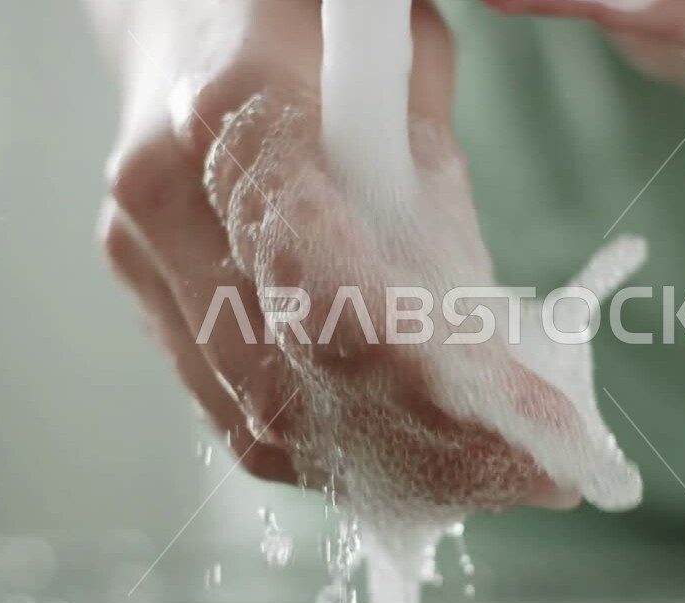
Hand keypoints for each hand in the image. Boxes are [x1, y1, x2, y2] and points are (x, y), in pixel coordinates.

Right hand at [88, 0, 595, 510]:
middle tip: (534, 472)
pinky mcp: (150, 297)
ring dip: (387, 464)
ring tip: (486, 473)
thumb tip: (470, 329)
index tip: (541, 424)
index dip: (446, 379)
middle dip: (431, 448)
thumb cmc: (308, 14)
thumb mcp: (405, 60)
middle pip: (297, 381)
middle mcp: (166, 197)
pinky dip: (332, 446)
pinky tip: (409, 449)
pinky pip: (238, 411)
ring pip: (261, 418)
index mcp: (233, 112)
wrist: (186, 11)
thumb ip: (429, 185)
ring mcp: (143, 255)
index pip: (336, 290)